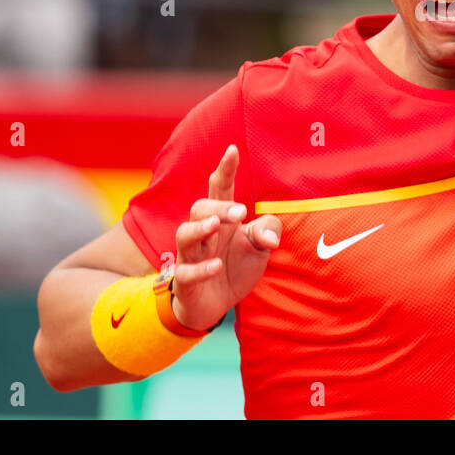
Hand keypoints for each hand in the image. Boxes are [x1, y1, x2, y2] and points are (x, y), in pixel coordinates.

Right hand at [170, 145, 281, 331]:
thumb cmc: (236, 267)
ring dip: (200, 229)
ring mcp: (191, 257)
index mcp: (221, 219)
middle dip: (218, 207)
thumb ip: (267, 232)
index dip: (225, 170)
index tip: (233, 149)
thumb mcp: (259, 247)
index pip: (220, 189)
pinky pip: (186, 273)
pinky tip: (216, 267)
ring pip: (184, 235)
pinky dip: (201, 269)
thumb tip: (270, 235)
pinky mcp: (185, 282)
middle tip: (239, 212)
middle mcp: (204, 234)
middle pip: (201, 209)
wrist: (216, 305)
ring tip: (216, 225)